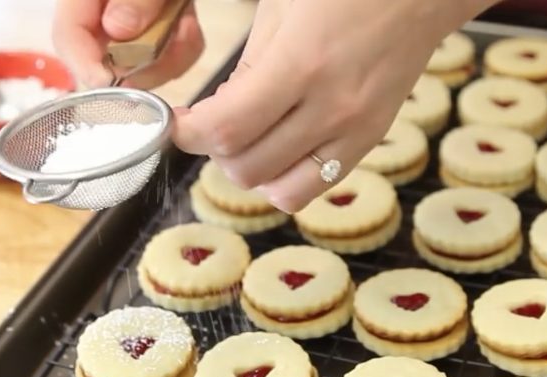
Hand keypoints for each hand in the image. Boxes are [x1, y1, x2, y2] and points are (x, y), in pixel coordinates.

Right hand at [52, 0, 204, 88]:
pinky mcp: (159, 23)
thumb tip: (118, 29)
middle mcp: (104, 9)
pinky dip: (183, 46)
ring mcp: (132, 19)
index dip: (85, 63)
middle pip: (107, 58)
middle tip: (166, 54)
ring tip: (184, 29)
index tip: (109, 80)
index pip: (69, 37)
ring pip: (142, 62)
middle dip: (141, 64)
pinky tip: (189, 26)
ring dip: (169, 55)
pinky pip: (168, 51)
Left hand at [174, 0, 496, 212]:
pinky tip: (284, 147)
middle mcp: (330, 108)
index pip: (226, 129)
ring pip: (278, 190)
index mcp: (301, 64)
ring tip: (252, 137)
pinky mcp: (369, 143)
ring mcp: (354, 133)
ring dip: (251, 169)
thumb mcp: (282, 10)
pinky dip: (286, 178)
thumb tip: (216, 117)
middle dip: (216, 149)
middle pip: (246, 168)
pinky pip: (314, 188)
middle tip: (215, 121)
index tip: (176, 122)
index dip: (187, 133)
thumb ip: (246, 69)